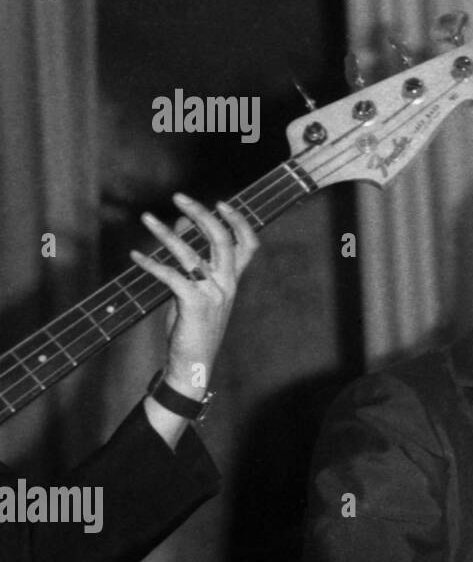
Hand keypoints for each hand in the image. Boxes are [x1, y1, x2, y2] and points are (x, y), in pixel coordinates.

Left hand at [130, 193, 258, 400]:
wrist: (193, 364)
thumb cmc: (193, 327)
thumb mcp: (197, 292)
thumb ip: (193, 263)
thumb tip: (180, 229)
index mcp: (233, 280)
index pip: (248, 244)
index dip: (239, 221)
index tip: (220, 202)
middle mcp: (227, 284)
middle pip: (221, 239)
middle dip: (200, 214)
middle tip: (179, 197)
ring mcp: (213, 294)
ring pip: (191, 254)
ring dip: (166, 233)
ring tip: (147, 218)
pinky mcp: (194, 305)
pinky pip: (171, 276)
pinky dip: (150, 264)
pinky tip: (135, 256)